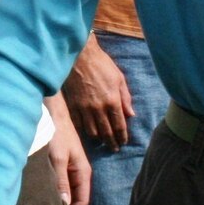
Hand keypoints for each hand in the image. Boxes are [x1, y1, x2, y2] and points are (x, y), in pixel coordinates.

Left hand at [46, 95, 90, 204]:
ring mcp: (71, 169)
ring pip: (69, 191)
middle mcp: (79, 173)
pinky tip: (47, 198)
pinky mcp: (62, 165)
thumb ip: (61, 181)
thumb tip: (65, 203)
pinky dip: (57, 192)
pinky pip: (62, 184)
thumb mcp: (58, 159)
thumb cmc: (57, 135)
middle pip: (77, 198)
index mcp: (83, 172)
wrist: (52, 114)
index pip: (83, 200)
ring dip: (62, 202)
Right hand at [64, 34, 132, 150]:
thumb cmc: (102, 65)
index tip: (123, 142)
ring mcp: (84, 108)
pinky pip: (78, 124)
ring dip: (98, 139)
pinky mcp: (72, 106)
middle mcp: (99, 108)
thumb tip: (130, 114)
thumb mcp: (119, 78)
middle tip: (114, 148)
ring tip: (101, 142)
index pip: (119, 126)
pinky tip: (87, 133)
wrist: (80, 56)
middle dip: (111, 142)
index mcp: (112, 101)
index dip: (122, 137)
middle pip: (106, 132)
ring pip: (91, 132)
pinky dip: (83, 131)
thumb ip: (125, 98)